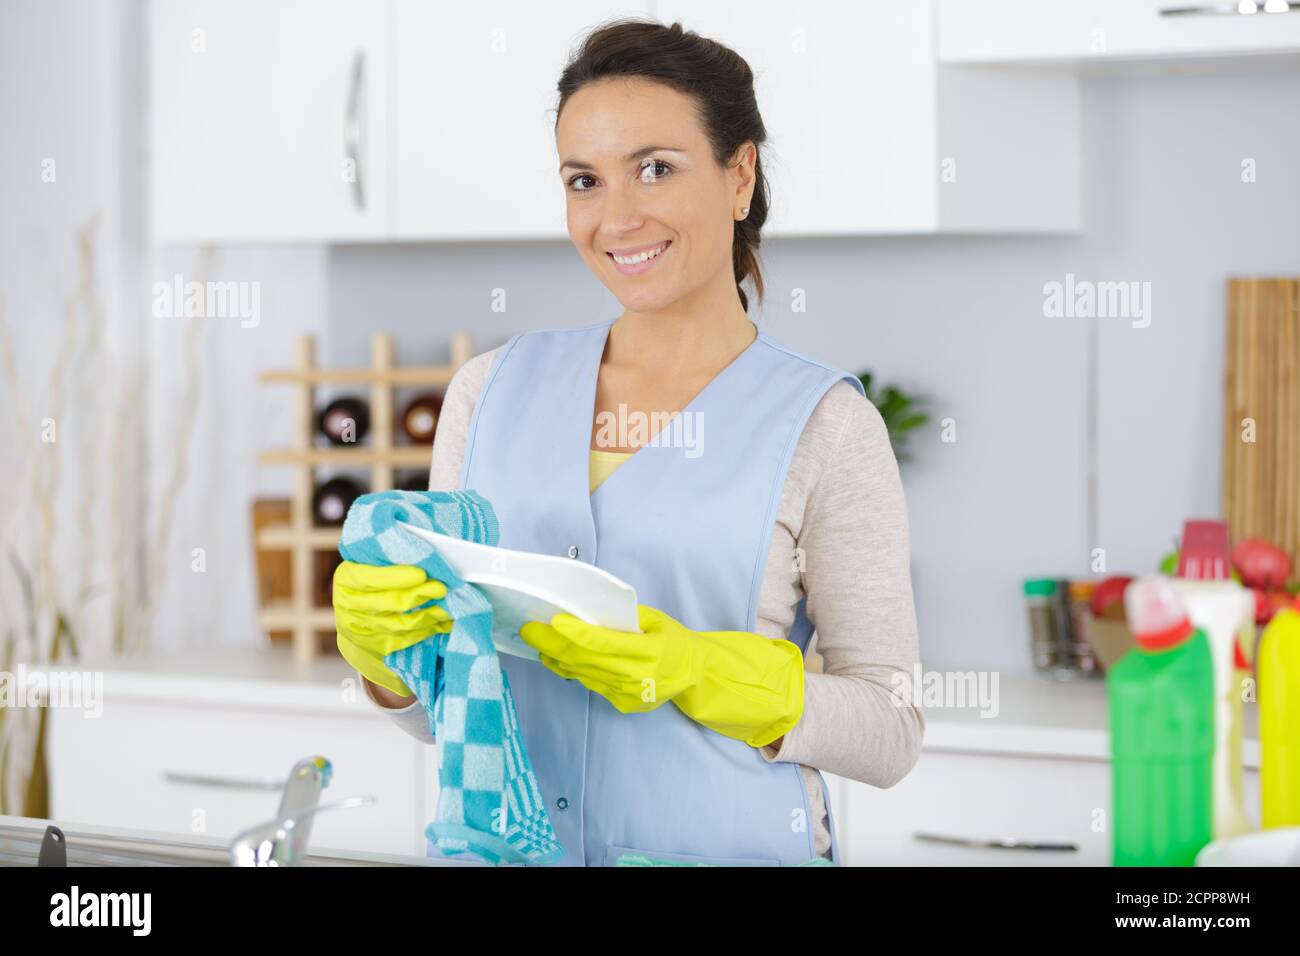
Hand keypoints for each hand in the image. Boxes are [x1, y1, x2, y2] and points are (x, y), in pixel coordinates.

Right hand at [332, 562, 452, 696]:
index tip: (421, 574)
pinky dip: (426, 631)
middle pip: (390, 603)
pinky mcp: (376, 645)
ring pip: (400, 624)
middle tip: (442, 589)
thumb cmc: (372, 576)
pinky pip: (405, 640)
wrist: (357, 609)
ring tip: (447, 606)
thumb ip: (391, 559)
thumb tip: (422, 555)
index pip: (371, 578)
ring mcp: (361, 629)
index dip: (397, 577)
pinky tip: (442, 623)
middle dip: (420, 595)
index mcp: (346, 578)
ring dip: (428, 615)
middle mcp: (349, 605)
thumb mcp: (373, 562)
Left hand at [520, 605, 698, 714]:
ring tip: (537, 642)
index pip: (605, 642)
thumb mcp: (656, 620)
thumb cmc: (673, 641)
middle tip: (528, 630)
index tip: (554, 621)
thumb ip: (625, 617)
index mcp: (650, 651)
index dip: (576, 632)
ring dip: (557, 657)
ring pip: (583, 674)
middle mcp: (638, 676)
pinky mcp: (622, 703)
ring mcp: (629, 693)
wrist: (693, 675)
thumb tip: (588, 610)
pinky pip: (591, 684)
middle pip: (586, 659)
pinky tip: (557, 659)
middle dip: (552, 644)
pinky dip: (572, 670)